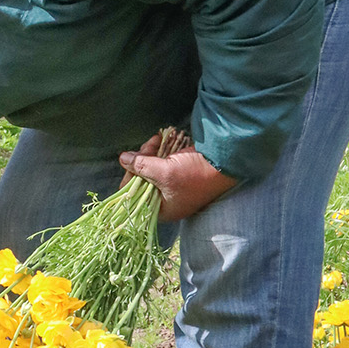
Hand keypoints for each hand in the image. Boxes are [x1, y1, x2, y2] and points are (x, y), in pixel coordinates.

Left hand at [118, 135, 235, 222]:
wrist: (226, 161)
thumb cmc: (196, 174)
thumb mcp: (165, 172)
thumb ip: (141, 166)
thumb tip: (122, 158)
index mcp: (162, 209)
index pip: (134, 198)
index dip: (129, 179)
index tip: (130, 163)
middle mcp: (166, 199)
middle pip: (141, 181)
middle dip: (140, 161)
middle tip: (146, 148)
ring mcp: (173, 185)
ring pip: (150, 168)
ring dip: (149, 153)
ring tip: (155, 140)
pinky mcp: (179, 171)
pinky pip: (161, 162)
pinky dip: (159, 151)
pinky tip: (160, 139)